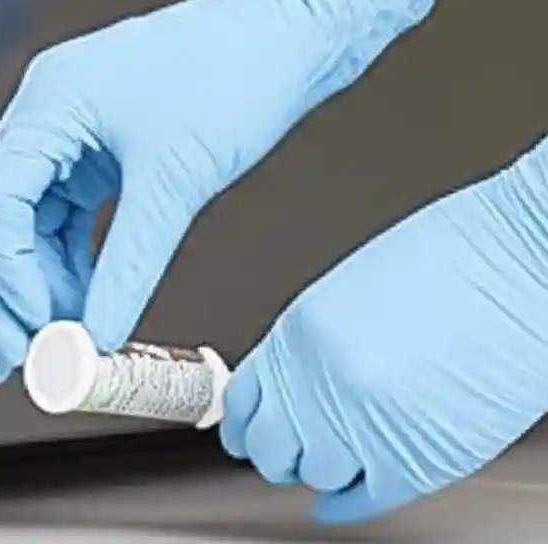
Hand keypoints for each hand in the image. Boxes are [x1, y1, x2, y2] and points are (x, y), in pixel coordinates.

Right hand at [0, 0, 433, 385]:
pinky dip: (65, 261)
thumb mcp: (178, 179)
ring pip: (23, 219)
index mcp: (50, 100)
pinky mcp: (96, 144)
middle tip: (2, 360)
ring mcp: (68, 126)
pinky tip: (79, 302)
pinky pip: (61, 212)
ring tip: (48, 343)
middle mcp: (45, 109)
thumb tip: (100, 331)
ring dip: (31, 282)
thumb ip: (130, 262)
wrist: (293, 29)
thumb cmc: (240, 71)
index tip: (29, 330)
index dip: (4, 273)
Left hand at [220, 138, 547, 523]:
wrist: (524, 259)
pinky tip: (346, 498)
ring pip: (318, 476)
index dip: (248, 424)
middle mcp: (320, 384)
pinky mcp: (416, 458)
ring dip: (327, 470)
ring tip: (342, 456)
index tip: (251, 431)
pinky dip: (352, 504)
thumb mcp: (351, 292)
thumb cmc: (456, 260)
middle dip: (283, 452)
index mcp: (297, 336)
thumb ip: (315, 345)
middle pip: (271, 450)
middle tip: (297, 449)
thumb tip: (297, 384)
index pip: (243, 403)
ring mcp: (364, 424)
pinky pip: (366, 499)